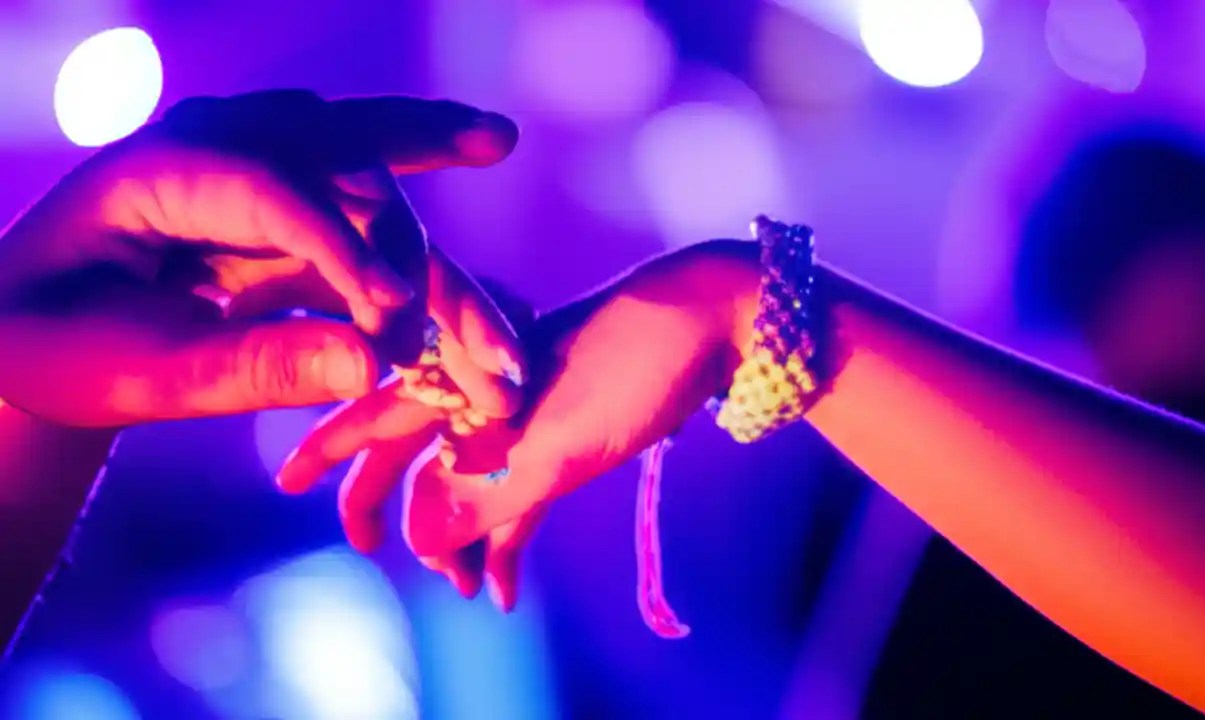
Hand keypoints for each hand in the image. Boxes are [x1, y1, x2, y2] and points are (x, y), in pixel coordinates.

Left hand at [0, 90, 524, 426]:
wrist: (46, 322)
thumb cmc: (64, 341)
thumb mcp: (136, 370)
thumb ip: (250, 365)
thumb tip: (372, 369)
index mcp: (166, 166)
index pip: (274, 188)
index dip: (343, 251)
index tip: (393, 325)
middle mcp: (231, 141)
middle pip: (349, 180)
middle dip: (418, 270)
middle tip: (479, 362)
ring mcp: (272, 160)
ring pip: (381, 189)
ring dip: (445, 271)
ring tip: (503, 347)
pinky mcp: (301, 197)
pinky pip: (379, 205)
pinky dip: (436, 239)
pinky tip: (492, 148)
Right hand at [278, 241, 758, 607]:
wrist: (719, 324)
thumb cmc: (631, 363)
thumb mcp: (555, 438)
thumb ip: (483, 491)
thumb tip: (418, 544)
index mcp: (463, 370)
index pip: (379, 411)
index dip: (332, 449)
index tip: (288, 483)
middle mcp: (485, 388)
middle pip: (418, 451)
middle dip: (398, 509)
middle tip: (373, 554)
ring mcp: (527, 411)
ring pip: (472, 479)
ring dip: (464, 537)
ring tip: (464, 589)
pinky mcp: (569, 432)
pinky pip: (524, 490)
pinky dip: (513, 535)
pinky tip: (506, 584)